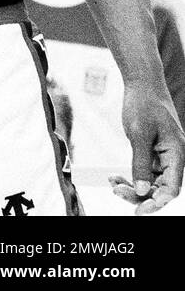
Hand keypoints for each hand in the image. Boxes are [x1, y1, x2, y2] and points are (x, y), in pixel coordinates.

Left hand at [111, 84, 184, 213]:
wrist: (141, 82)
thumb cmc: (143, 103)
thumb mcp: (139, 133)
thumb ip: (140, 163)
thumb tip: (141, 190)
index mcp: (177, 153)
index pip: (172, 188)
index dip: (157, 201)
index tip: (140, 209)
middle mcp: (173, 157)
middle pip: (161, 188)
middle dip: (141, 195)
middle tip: (118, 192)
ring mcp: (163, 156)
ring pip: (151, 182)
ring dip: (133, 187)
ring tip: (113, 184)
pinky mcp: (152, 152)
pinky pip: (144, 172)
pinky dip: (130, 176)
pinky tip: (114, 177)